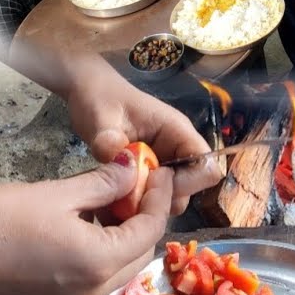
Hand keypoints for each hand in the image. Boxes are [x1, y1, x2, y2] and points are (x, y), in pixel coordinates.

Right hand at [0, 163, 172, 294]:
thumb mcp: (56, 194)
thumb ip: (104, 183)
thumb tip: (133, 167)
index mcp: (99, 264)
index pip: (150, 230)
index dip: (159, 198)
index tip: (159, 172)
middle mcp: (94, 292)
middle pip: (141, 252)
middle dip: (144, 217)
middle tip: (136, 184)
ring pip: (122, 267)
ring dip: (125, 234)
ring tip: (112, 199)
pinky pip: (99, 276)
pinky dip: (105, 250)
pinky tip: (90, 222)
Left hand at [64, 60, 220, 213]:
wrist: (89, 92)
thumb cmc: (100, 99)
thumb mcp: (100, 118)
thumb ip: (109, 142)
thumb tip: (121, 162)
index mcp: (177, 132)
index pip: (206, 165)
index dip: (187, 183)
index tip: (153, 187)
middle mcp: (179, 148)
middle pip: (193, 185)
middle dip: (165, 197)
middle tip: (130, 200)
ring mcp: (166, 160)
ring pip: (174, 193)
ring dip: (150, 202)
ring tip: (118, 201)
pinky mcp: (151, 171)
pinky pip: (155, 192)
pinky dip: (139, 201)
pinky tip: (115, 199)